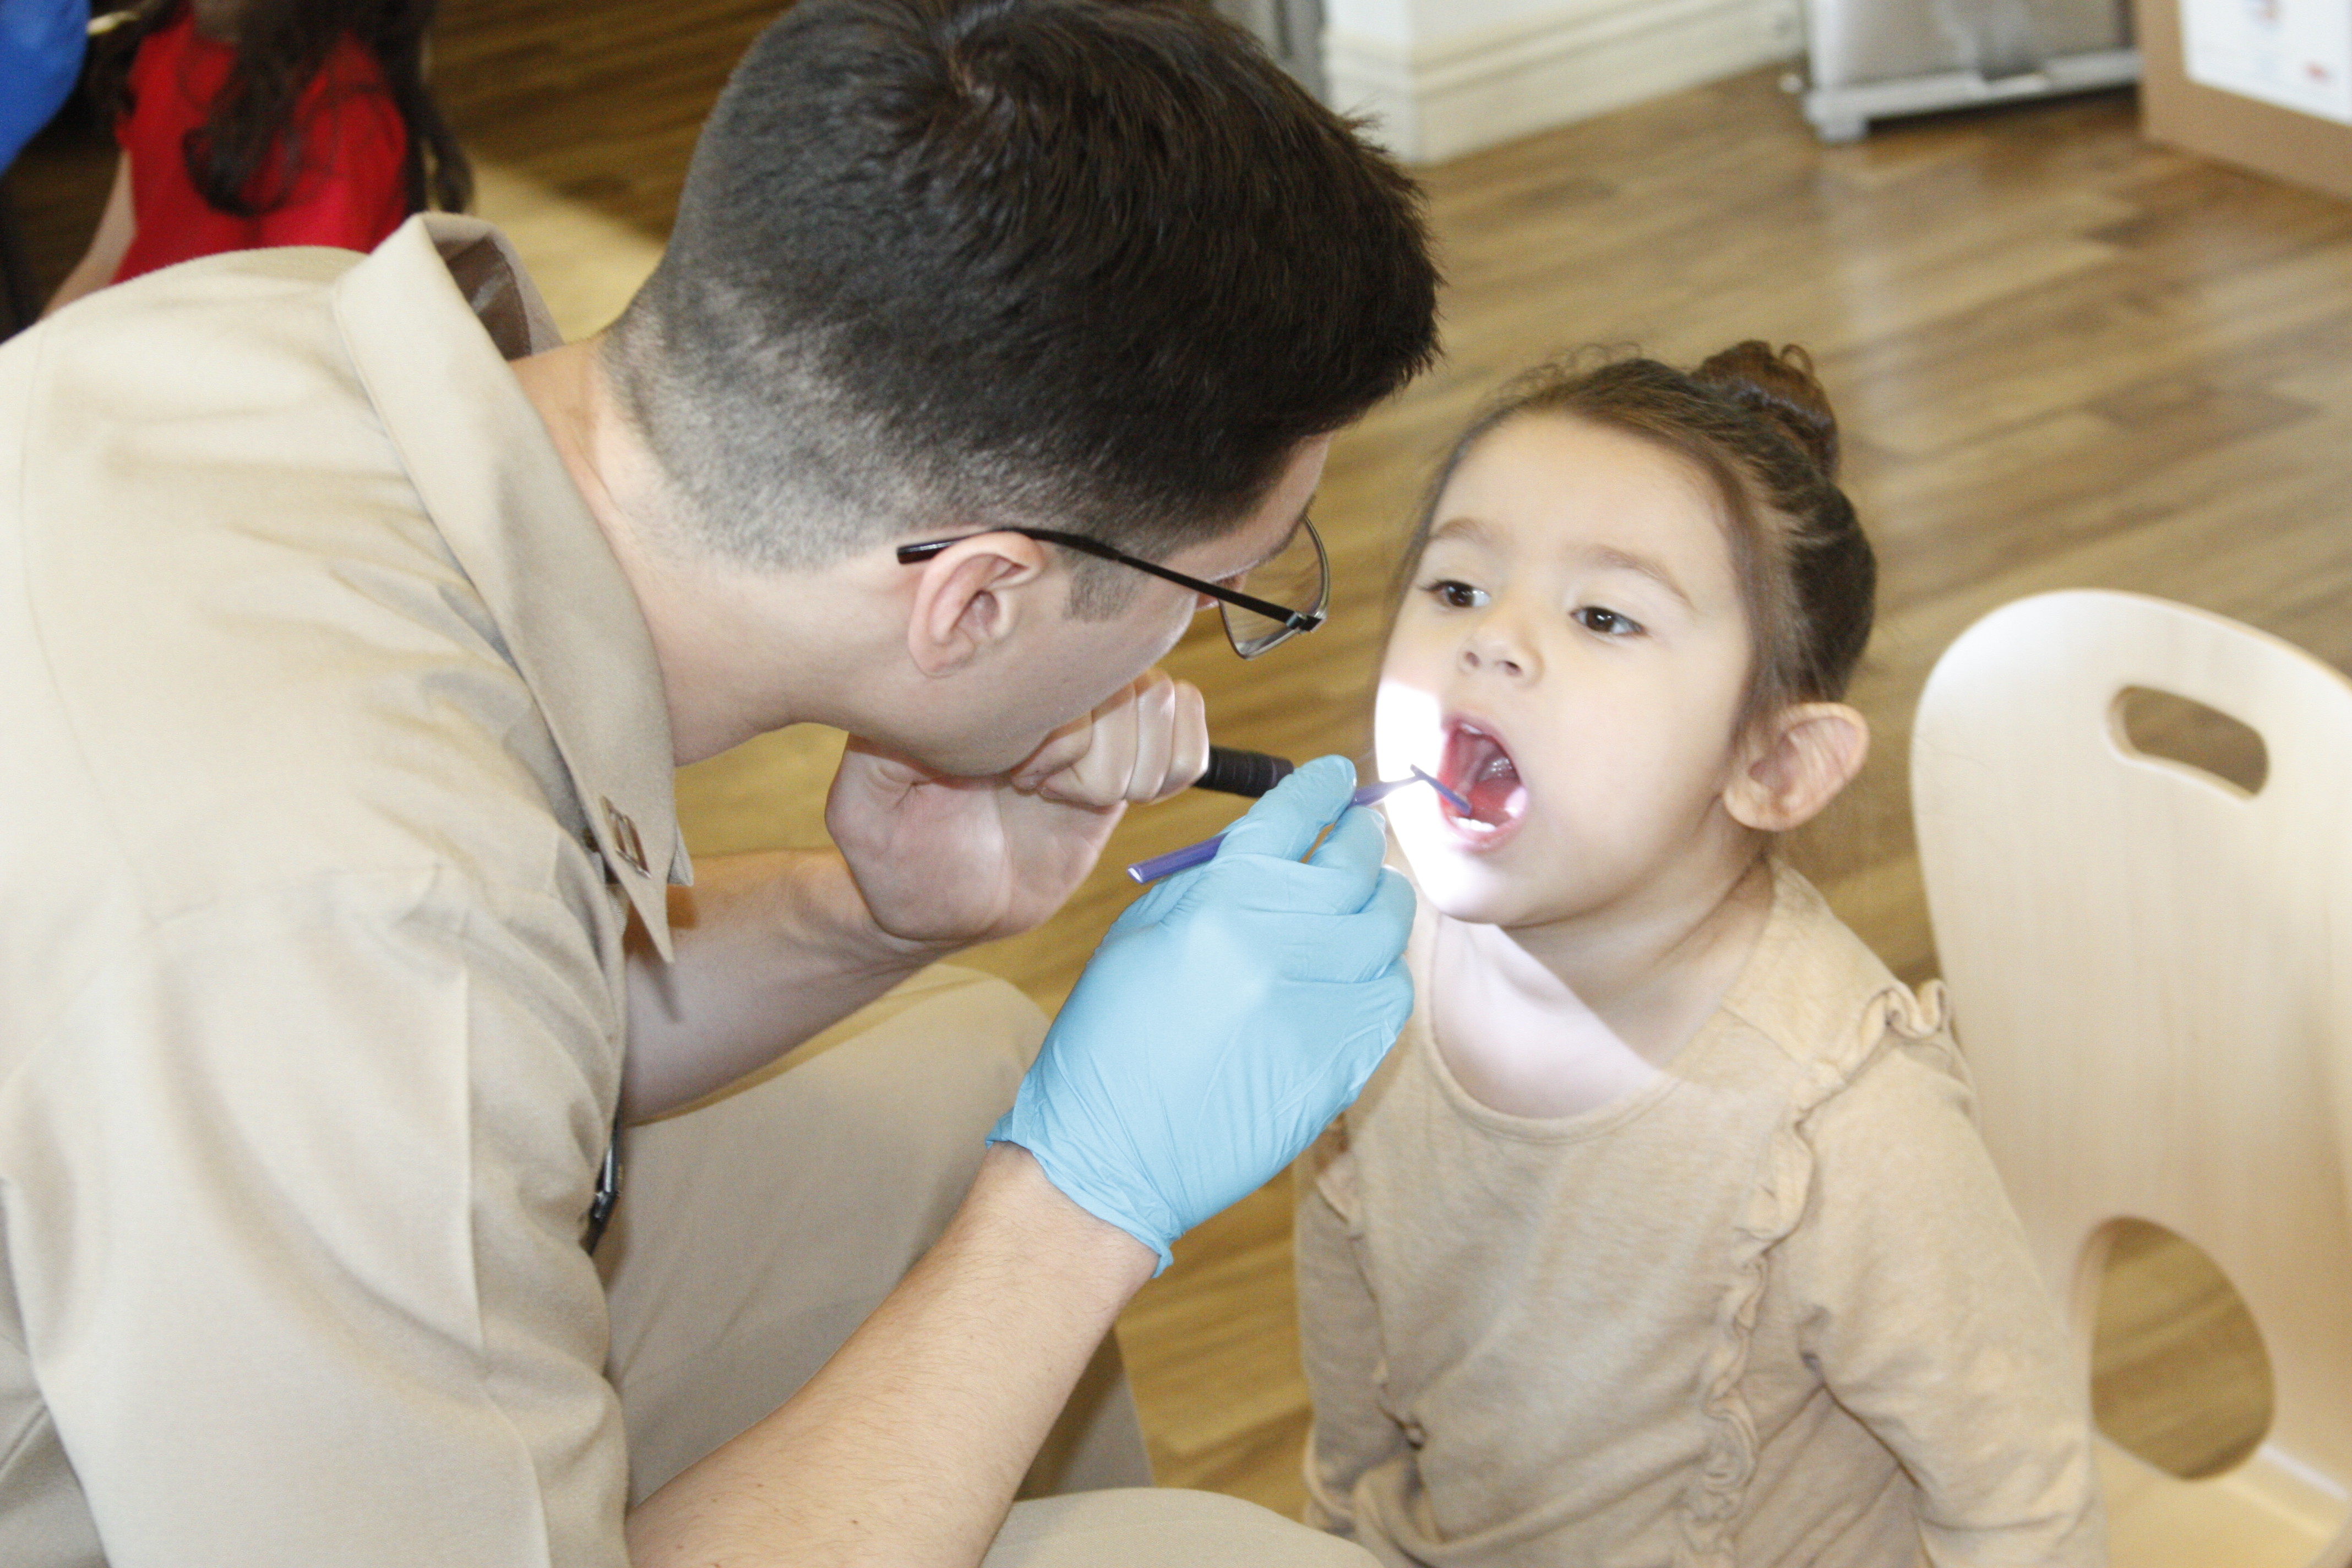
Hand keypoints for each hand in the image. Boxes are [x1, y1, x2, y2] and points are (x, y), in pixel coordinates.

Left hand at [825, 669, 1207, 949]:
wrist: (938, 911)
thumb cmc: (895, 858)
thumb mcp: (863, 810)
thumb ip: (883, 753)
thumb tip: (938, 699)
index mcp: (987, 683)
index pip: (1065, 653)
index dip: (1057, 722)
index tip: (1015, 774)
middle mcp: (1046, 690)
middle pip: (1126, 671)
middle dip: (1090, 741)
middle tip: (1033, 786)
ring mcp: (1091, 725)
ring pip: (1162, 701)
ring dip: (1122, 763)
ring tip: (1062, 795)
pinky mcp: (1121, 766)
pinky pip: (1186, 740)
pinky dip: (1166, 770)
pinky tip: (1104, 800)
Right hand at [988, 756, 1416, 1269]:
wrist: (1108, 1163)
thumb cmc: (1106, 1046)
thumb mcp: (1135, 940)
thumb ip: (1208, 882)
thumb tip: (1273, 846)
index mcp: (1215, 908)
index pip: (1290, 820)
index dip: (1318, 790)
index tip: (1333, 779)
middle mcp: (1273, 951)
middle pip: (1350, 867)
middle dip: (1357, 839)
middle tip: (1356, 833)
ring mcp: (1315, 1013)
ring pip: (1383, 930)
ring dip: (1381, 902)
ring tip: (1369, 897)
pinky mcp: (1339, 1067)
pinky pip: (1389, 997)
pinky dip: (1384, 971)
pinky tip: (1364, 966)